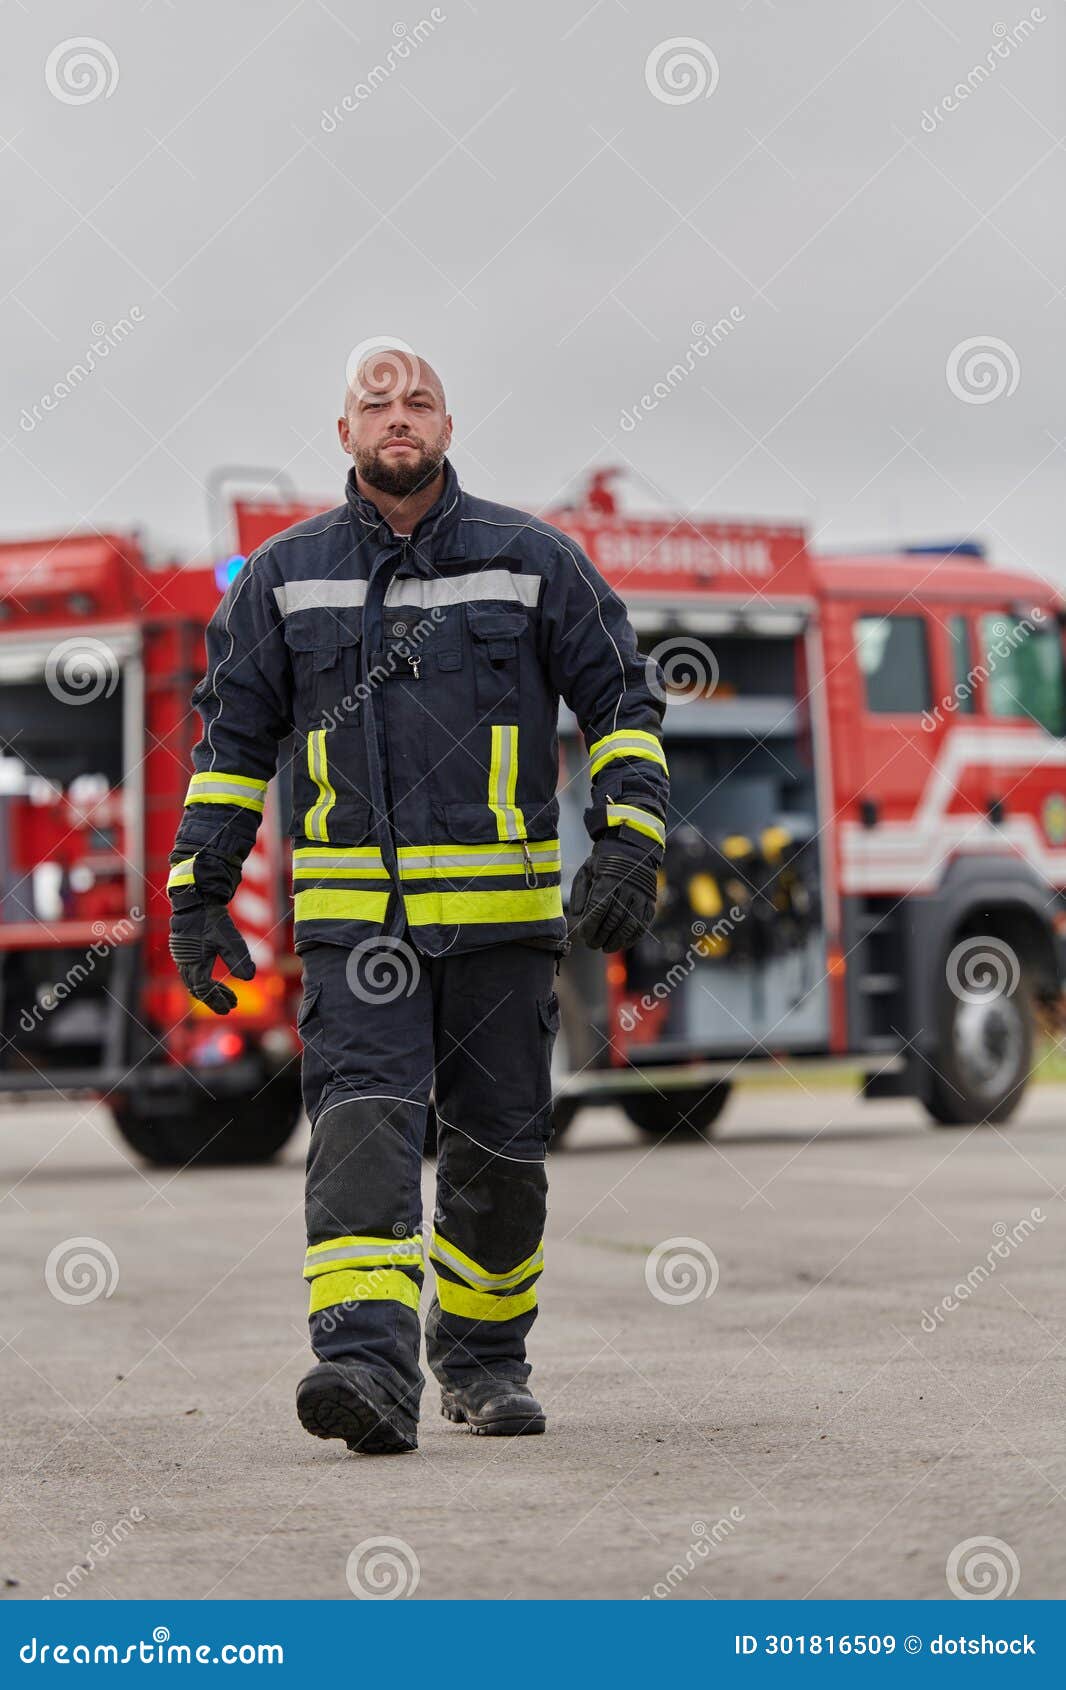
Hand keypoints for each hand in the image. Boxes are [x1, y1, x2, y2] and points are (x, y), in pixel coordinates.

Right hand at [169, 900, 254, 1014]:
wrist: (195, 900)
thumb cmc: (211, 920)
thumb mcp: (229, 939)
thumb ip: (238, 959)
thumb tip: (249, 978)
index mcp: (194, 963)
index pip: (204, 990)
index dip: (217, 1000)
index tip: (230, 1007)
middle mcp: (185, 963)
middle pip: (198, 990)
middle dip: (214, 999)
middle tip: (230, 1006)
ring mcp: (182, 957)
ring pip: (193, 982)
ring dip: (209, 991)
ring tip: (226, 995)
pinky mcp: (183, 951)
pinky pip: (191, 973)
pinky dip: (203, 981)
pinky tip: (213, 980)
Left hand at [569, 834, 659, 950]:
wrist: (632, 851)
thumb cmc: (603, 863)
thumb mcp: (586, 870)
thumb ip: (579, 892)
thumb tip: (577, 915)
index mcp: (608, 879)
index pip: (598, 908)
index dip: (590, 925)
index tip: (583, 935)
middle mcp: (626, 888)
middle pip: (613, 920)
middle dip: (601, 936)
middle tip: (592, 944)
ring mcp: (641, 896)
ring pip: (629, 925)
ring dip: (616, 940)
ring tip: (606, 948)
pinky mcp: (650, 903)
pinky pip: (642, 925)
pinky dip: (633, 938)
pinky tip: (622, 944)